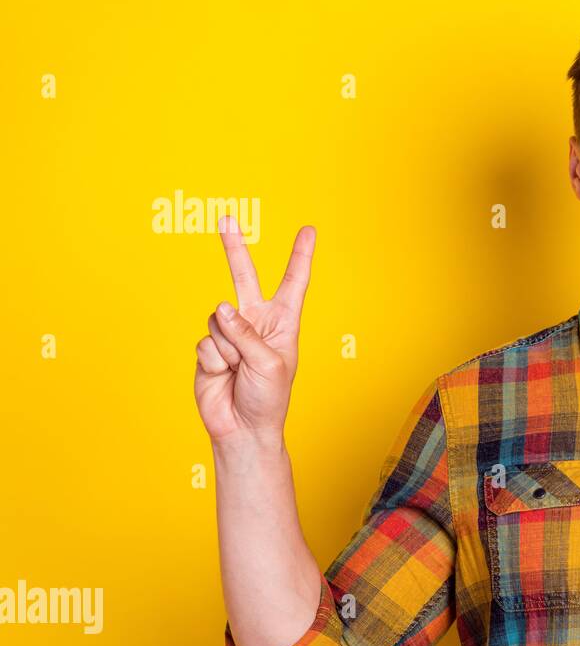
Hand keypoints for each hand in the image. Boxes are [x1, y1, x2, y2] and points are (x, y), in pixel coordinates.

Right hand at [194, 217, 315, 444]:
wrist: (243, 429)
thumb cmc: (268, 399)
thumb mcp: (269, 363)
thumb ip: (246, 332)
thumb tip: (221, 306)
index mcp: (283, 323)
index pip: (293, 283)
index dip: (300, 256)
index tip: (308, 230)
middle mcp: (256, 323)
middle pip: (243, 277)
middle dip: (235, 247)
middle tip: (227, 217)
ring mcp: (231, 334)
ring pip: (218, 319)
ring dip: (228, 348)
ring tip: (237, 370)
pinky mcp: (209, 349)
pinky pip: (206, 342)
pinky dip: (214, 361)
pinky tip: (222, 376)